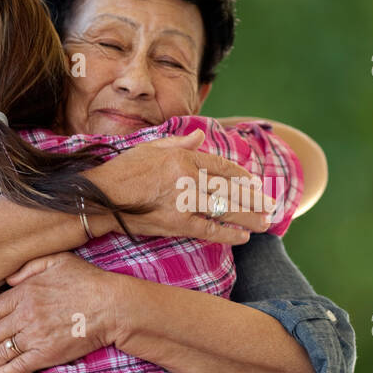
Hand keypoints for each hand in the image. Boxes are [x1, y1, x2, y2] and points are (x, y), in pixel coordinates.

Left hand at [0, 252, 120, 372]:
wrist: (112, 306)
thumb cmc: (88, 281)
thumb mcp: (57, 260)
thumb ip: (29, 267)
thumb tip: (7, 280)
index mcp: (24, 292)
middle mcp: (25, 315)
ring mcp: (35, 336)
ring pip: (0, 353)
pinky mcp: (48, 354)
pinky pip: (19, 366)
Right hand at [87, 129, 275, 242]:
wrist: (101, 196)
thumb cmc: (121, 170)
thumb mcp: (149, 148)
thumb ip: (178, 143)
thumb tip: (199, 135)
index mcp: (183, 157)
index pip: (221, 165)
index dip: (241, 175)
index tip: (255, 182)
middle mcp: (189, 177)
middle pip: (229, 188)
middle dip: (253, 198)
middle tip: (270, 205)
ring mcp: (185, 201)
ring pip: (225, 209)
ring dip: (249, 216)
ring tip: (265, 222)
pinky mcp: (178, 223)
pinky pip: (209, 229)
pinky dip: (228, 234)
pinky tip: (243, 237)